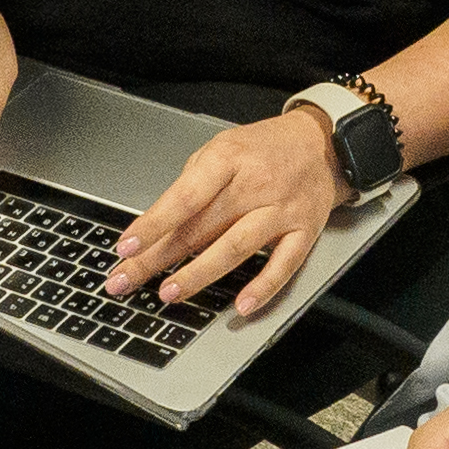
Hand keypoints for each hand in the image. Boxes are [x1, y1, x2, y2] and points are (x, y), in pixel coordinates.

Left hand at [107, 112, 341, 315]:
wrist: (322, 143)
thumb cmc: (264, 148)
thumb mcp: (221, 149)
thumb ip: (192, 185)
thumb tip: (157, 228)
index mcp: (228, 159)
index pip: (184, 197)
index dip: (152, 224)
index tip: (126, 247)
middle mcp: (255, 184)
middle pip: (200, 228)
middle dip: (158, 258)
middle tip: (125, 281)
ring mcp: (281, 210)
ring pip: (236, 248)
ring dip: (200, 274)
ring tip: (169, 292)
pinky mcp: (304, 231)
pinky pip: (283, 264)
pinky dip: (263, 287)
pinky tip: (242, 305)